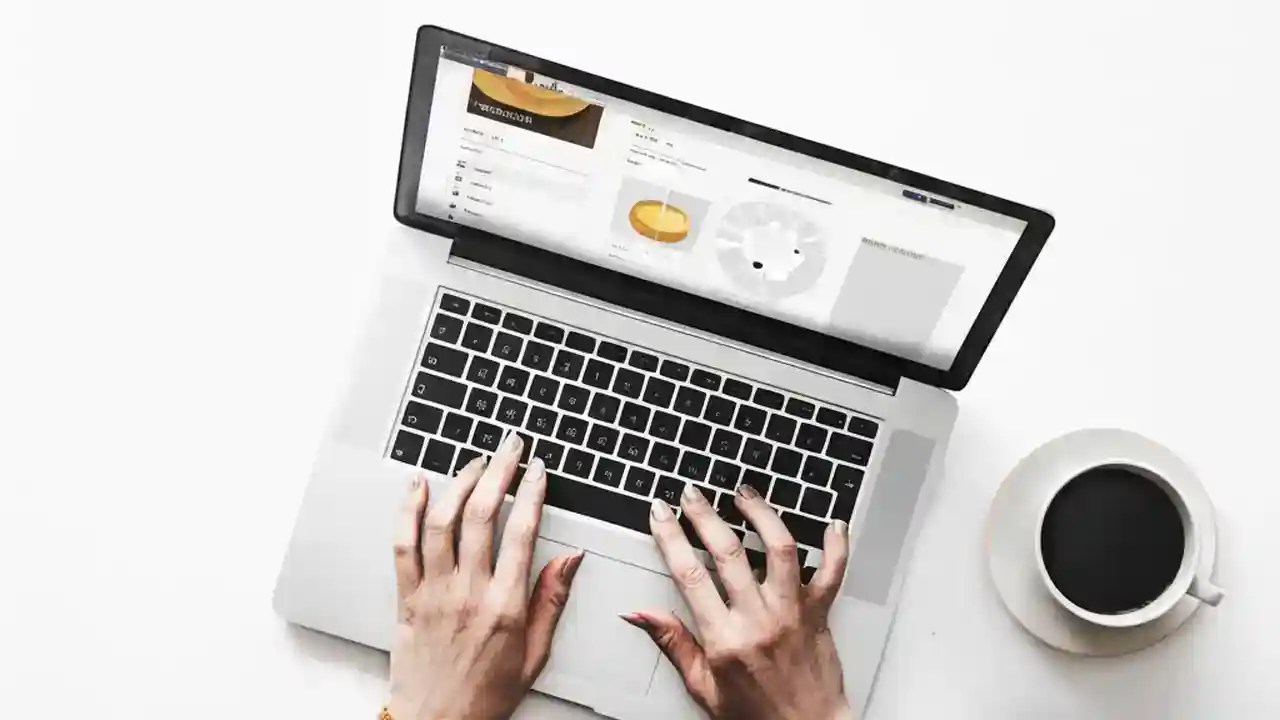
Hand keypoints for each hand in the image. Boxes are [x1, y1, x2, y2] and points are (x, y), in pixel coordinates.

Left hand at [388, 434, 583, 719]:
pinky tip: (418, 485)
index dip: (532, 493)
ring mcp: (433, 592)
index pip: (523, 532)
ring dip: (460, 482)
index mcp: (505, 606)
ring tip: (476, 461)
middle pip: (481, 514)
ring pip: (442, 521)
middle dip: (499, 471)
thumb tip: (571, 557)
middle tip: (510, 446)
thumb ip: (552, 600)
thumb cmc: (485, 694)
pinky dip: (409, 509)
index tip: (539, 470)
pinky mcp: (406, 596)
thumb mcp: (535, 653)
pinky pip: (403, 544)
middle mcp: (467, 592)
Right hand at [623, 483, 853, 719]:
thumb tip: (639, 614)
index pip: (690, 576)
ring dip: (761, 514)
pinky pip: (832, 572)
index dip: (670, 538)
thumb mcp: (704, 687)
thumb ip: (673, 644)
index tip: (660, 513)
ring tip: (745, 493)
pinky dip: (836, 546)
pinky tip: (832, 523)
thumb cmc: (756, 716)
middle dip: (705, 515)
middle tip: (692, 492)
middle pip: (728, 552)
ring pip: (780, 549)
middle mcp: (759, 620)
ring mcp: (792, 613)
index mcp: (724, 640)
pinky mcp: (820, 614)